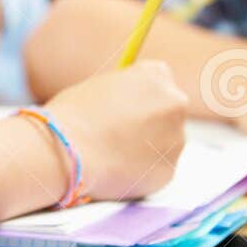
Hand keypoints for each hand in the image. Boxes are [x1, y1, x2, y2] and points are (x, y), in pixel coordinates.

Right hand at [44, 60, 187, 200]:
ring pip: (164, 144)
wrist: (69, 151)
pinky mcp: (169, 169)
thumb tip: (127, 107)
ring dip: (145, 149)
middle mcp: (175, 102)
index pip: (159, 80)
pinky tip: (114, 170)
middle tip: (119, 134)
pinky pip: (156, 169)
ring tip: (108, 154)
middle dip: (150, 123)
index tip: (126, 107)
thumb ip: (122, 94)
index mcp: (156, 74)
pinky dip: (140, 172)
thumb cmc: (72, 116)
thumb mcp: (97, 87)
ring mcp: (176, 137)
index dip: (140, 96)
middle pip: (168, 112)